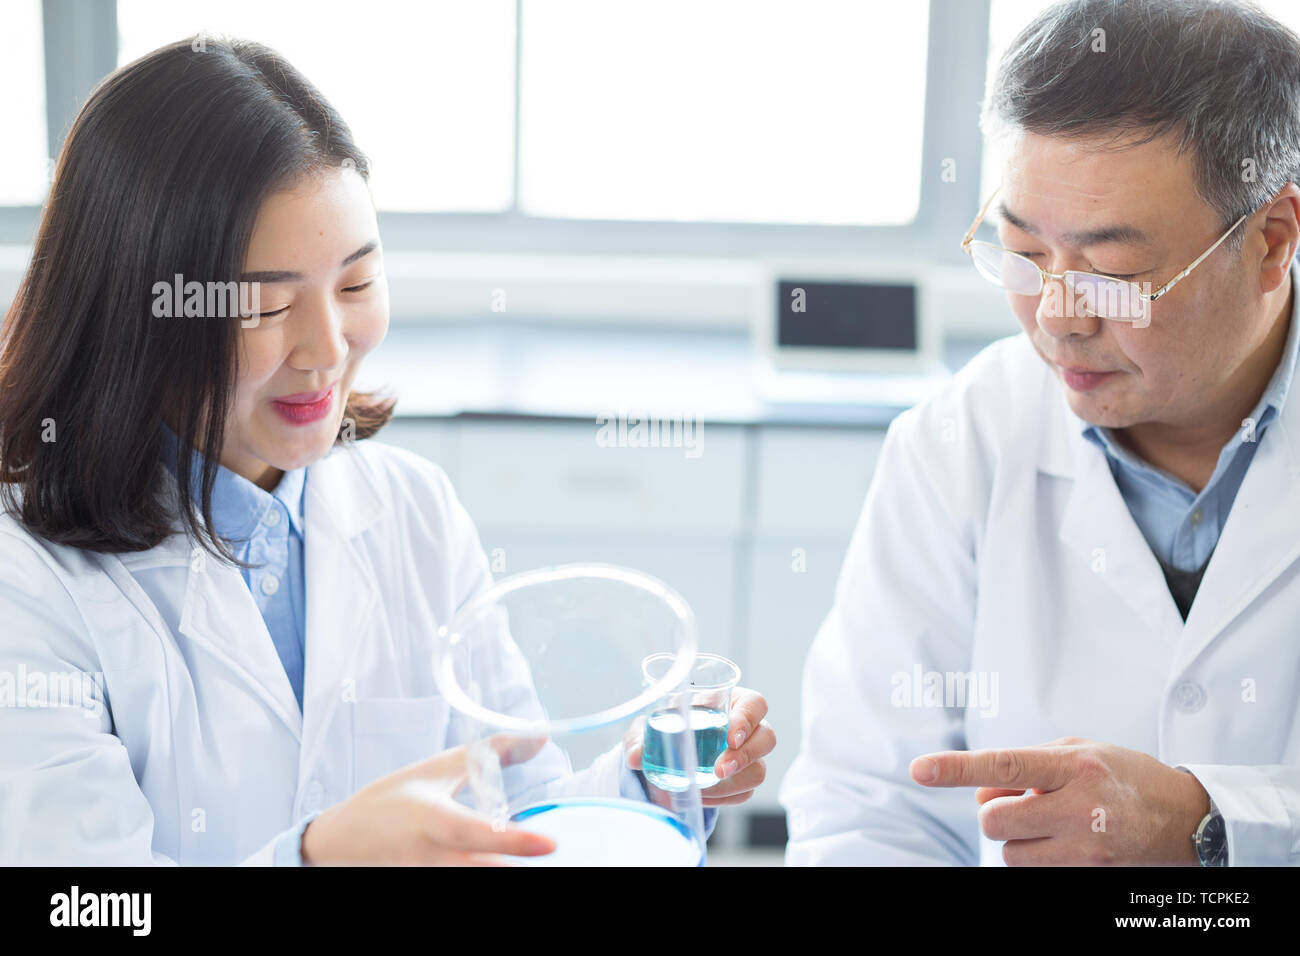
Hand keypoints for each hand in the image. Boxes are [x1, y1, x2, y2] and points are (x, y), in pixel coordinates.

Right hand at [301, 735, 556, 865]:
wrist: (342, 840)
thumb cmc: (395, 799)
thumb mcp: (440, 769)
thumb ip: (494, 752)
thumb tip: (542, 737)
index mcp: (433, 820)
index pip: (476, 832)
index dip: (512, 840)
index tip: (551, 843)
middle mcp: (430, 858)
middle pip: (482, 873)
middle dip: (514, 867)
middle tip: (552, 852)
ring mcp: (427, 878)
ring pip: (475, 881)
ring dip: (503, 870)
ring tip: (533, 858)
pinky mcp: (427, 885)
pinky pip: (467, 885)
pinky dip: (486, 871)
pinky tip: (508, 862)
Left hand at [623, 687, 774, 807]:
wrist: (663, 753)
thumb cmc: (665, 725)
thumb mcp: (649, 726)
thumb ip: (640, 737)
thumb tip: (636, 756)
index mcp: (729, 702)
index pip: (755, 704)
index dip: (748, 719)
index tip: (730, 737)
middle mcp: (745, 728)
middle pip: (767, 738)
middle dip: (746, 756)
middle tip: (718, 769)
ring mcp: (748, 756)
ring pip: (759, 770)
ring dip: (734, 782)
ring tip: (704, 789)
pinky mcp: (742, 781)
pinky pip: (745, 792)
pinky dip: (725, 797)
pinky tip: (702, 796)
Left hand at [909, 736, 1209, 864]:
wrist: (1191, 818)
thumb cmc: (1127, 777)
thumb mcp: (1081, 752)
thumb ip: (1027, 766)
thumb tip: (982, 794)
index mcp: (1075, 765)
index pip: (1004, 765)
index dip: (956, 768)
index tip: (920, 769)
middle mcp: (1080, 806)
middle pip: (995, 820)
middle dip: (997, 814)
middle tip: (1024, 804)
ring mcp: (1087, 847)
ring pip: (1011, 853)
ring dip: (1018, 839)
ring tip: (1053, 822)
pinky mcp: (1092, 873)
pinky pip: (1036, 871)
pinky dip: (1039, 856)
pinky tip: (1067, 840)